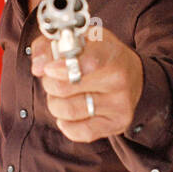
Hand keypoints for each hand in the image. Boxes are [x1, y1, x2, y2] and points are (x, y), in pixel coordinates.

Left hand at [30, 27, 143, 141]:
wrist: (134, 77)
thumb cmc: (101, 55)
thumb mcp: (79, 40)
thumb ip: (51, 46)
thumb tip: (37, 66)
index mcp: (110, 53)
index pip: (88, 63)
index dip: (62, 68)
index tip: (48, 69)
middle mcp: (118, 81)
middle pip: (65, 89)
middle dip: (50, 83)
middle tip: (53, 78)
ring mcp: (119, 105)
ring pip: (67, 111)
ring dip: (55, 103)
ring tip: (63, 95)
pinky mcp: (116, 125)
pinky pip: (77, 132)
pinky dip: (65, 124)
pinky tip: (70, 115)